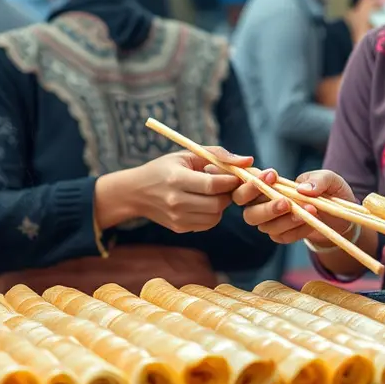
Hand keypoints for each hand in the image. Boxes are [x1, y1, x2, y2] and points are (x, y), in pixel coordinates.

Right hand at [95, 147, 250, 233]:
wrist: (135, 192)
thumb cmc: (164, 168)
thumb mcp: (187, 154)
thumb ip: (218, 155)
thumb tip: (249, 161)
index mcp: (177, 179)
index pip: (213, 184)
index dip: (230, 180)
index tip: (235, 174)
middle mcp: (176, 201)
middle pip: (218, 204)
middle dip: (227, 194)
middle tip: (225, 184)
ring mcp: (177, 218)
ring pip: (216, 216)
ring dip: (221, 204)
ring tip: (212, 192)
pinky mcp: (180, 228)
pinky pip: (208, 224)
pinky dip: (212, 214)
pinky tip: (203, 202)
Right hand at [237, 169, 353, 245]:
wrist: (340, 214)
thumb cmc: (328, 190)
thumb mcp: (329, 179)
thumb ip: (317, 180)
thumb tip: (302, 190)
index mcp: (266, 184)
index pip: (247, 184)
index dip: (252, 182)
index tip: (272, 176)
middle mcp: (263, 205)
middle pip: (249, 213)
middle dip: (266, 208)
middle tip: (286, 202)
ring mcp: (272, 222)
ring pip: (265, 226)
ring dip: (285, 220)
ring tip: (307, 210)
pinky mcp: (282, 235)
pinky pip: (282, 236)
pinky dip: (296, 230)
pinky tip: (310, 222)